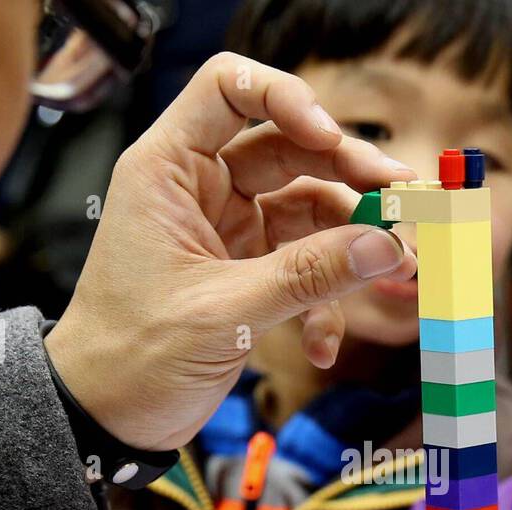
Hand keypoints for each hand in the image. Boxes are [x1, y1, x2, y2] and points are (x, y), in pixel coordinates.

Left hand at [45, 52, 417, 451]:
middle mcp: (201, 189)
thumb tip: (386, 246)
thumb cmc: (132, 356)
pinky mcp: (247, 273)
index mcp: (170, 170)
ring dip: (352, 244)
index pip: (230, 89)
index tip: (334, 141)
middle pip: (291, 149)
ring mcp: (228, 231)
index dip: (288, 99)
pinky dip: (324, 304)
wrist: (107, 418)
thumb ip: (309, 276)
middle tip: (404, 203)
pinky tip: (323, 346)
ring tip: (394, 271)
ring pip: (309, 211)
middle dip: (350, 177)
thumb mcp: (224, 311)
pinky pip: (305, 267)